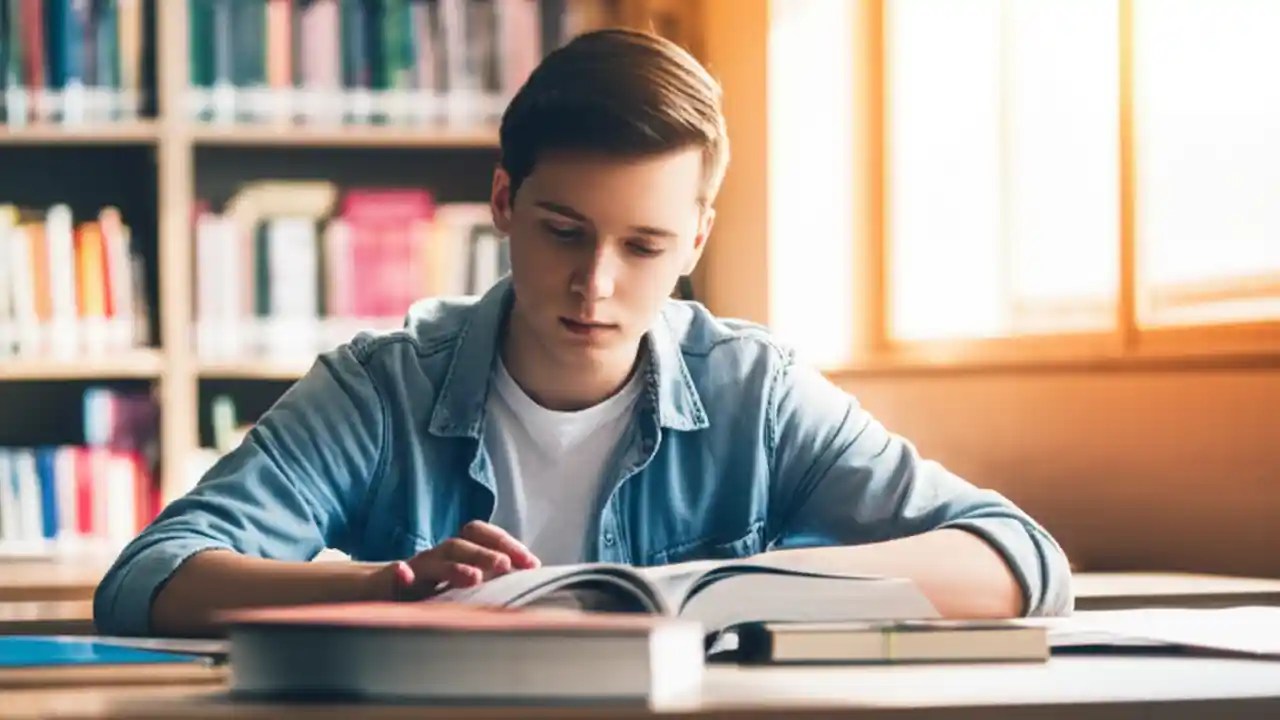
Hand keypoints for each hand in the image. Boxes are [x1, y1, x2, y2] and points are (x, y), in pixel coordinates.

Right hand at [367, 521, 540, 600]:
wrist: (374, 593)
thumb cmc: (427, 592)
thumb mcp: (461, 586)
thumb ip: (490, 580)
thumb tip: (531, 577)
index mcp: (456, 555)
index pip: (481, 536)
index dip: (507, 544)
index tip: (532, 564)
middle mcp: (435, 558)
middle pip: (459, 545)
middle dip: (485, 553)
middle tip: (506, 566)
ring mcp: (412, 571)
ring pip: (432, 561)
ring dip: (454, 566)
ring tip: (473, 577)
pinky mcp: (387, 587)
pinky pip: (390, 578)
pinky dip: (399, 575)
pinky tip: (403, 575)